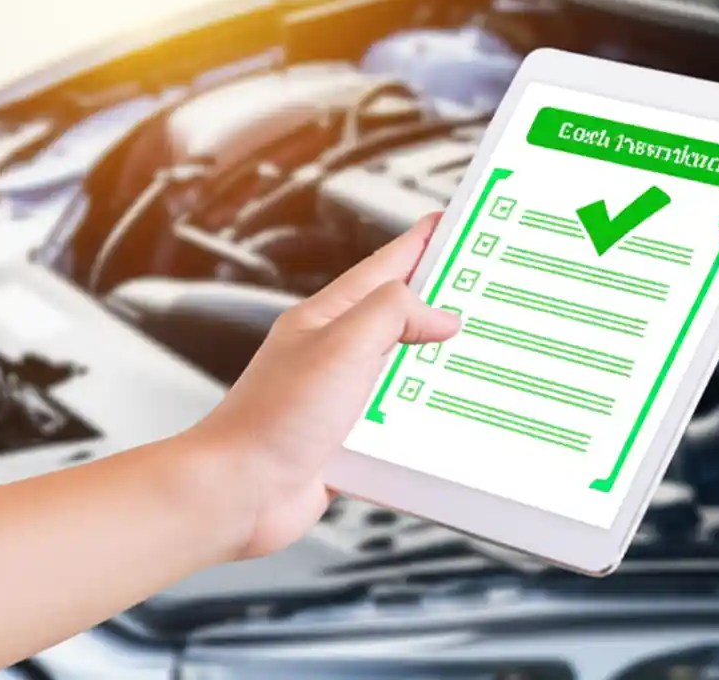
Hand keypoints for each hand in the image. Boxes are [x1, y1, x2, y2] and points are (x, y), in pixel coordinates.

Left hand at [186, 213, 458, 558]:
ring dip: (438, 363)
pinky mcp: (350, 441)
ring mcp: (342, 398)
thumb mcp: (342, 345)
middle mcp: (336, 354)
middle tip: (479, 286)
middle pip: (399, 316)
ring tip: (476, 350)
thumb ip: (393, 313)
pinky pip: (399, 421)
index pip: (385, 267)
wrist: (239, 494)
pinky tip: (449, 419)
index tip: (450, 223)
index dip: (420, 243)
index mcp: (328, 318)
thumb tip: (440, 316)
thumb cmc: (272, 419)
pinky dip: (426, 418)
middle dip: (439, 300)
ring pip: (404, 369)